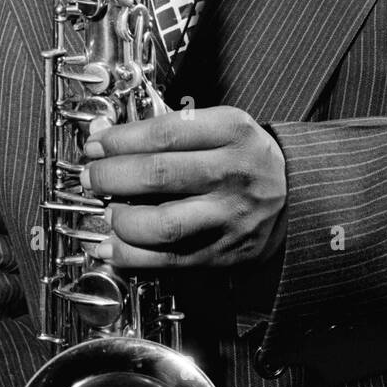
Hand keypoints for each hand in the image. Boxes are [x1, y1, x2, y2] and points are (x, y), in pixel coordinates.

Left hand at [78, 106, 286, 268]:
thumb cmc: (246, 158)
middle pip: (158, 175)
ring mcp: (229, 217)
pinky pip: (168, 259)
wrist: (295, 198)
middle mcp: (234, 174)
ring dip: (120, 219)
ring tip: (105, 211)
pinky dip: (130, 255)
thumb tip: (107, 138)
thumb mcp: (222, 126)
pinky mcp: (222, 253)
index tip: (96, 144)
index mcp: (233, 132)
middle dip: (111, 176)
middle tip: (92, 176)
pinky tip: (111, 245)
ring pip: (162, 224)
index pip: (166, 133)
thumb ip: (170, 129)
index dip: (120, 140)